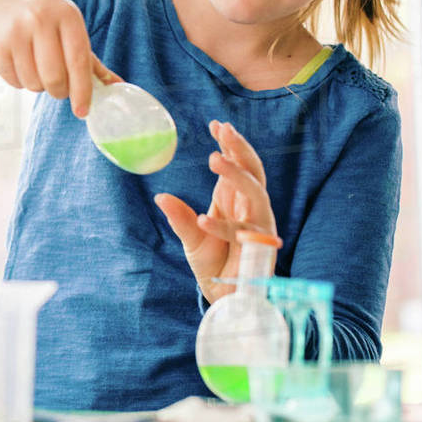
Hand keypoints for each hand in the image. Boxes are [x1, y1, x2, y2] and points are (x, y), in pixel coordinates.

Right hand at [0, 0, 121, 116]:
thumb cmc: (39, 16)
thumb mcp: (66, 26)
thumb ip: (90, 59)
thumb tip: (117, 86)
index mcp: (66, 14)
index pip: (79, 60)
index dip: (82, 90)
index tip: (83, 111)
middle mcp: (40, 20)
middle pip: (55, 78)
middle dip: (59, 90)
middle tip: (58, 86)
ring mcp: (15, 32)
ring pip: (34, 83)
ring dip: (37, 85)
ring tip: (34, 66)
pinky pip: (14, 82)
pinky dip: (19, 81)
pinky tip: (18, 63)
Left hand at [154, 120, 278, 303]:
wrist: (226, 297)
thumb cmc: (212, 263)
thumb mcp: (191, 238)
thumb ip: (180, 218)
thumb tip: (161, 197)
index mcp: (233, 200)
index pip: (237, 165)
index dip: (230, 144)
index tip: (216, 124)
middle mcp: (250, 208)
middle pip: (253, 171)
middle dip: (240, 149)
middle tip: (223, 131)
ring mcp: (257, 227)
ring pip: (256, 193)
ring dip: (236, 175)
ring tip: (214, 159)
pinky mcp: (260, 249)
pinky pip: (244, 233)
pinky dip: (223, 227)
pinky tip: (203, 220)